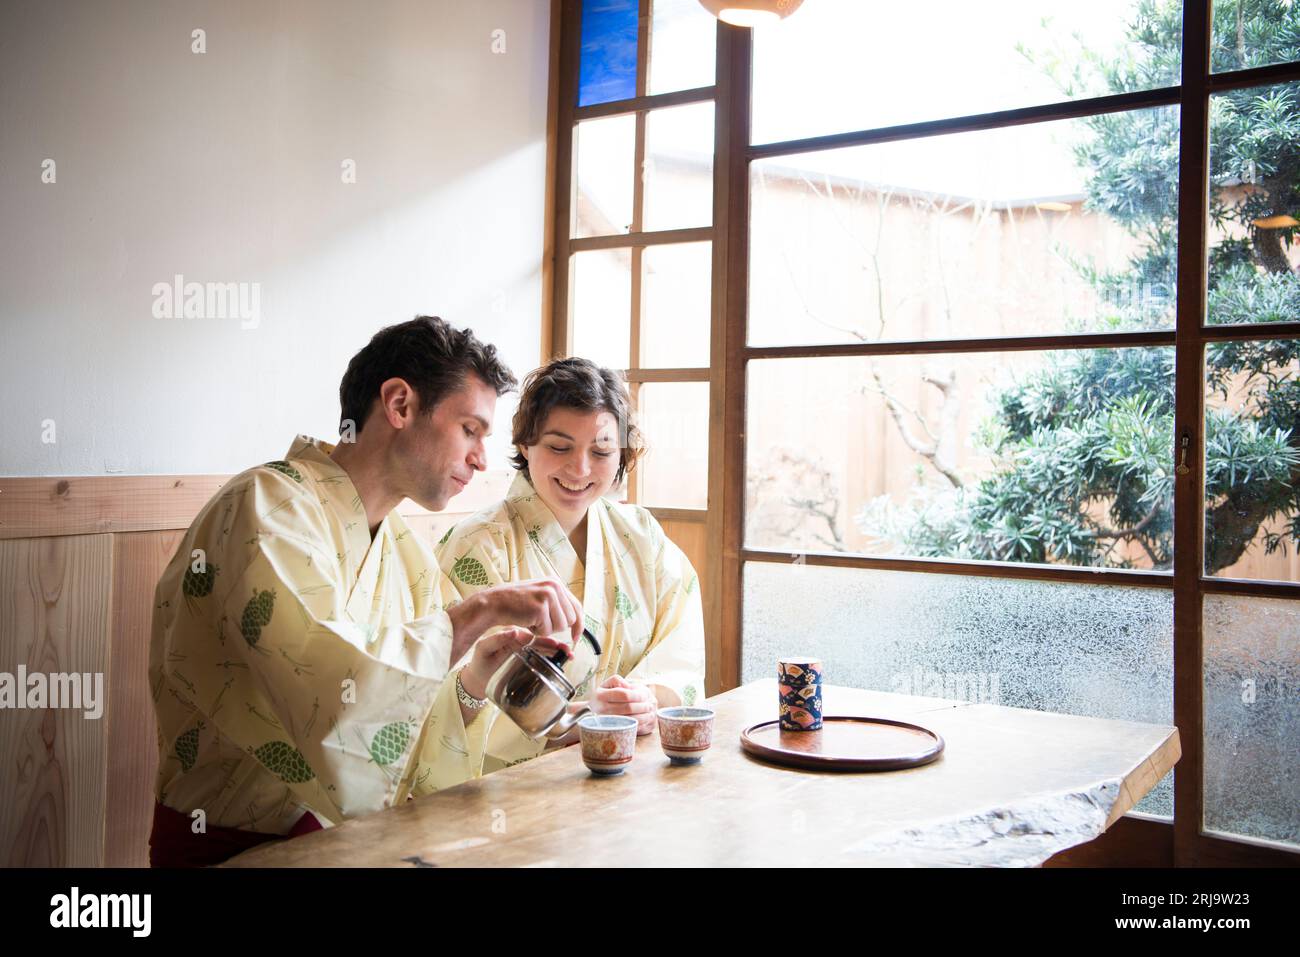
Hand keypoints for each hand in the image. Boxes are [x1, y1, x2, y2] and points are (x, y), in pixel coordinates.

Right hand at [447, 577, 581, 662]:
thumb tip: (576, 622)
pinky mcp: (541, 607)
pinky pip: (547, 630)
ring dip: (545, 629)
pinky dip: (536, 631)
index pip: (577, 607)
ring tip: (531, 619)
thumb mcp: (539, 597)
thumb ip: (557, 604)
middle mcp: (555, 586)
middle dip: (555, 627)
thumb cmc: (515, 604)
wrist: (493, 604)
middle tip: (538, 621)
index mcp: (556, 583)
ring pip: (560, 627)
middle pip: (570, 620)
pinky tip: (525, 620)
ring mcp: (548, 595)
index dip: (579, 625)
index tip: (575, 637)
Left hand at [458, 626, 568, 699]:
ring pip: (544, 649)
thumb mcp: (484, 649)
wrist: (476, 678)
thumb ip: (497, 639)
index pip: (533, 635)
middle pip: (542, 641)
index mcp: (513, 636)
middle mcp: (521, 642)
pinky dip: (552, 658)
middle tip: (568, 650)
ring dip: (557, 651)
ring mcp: (524, 651)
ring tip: (569, 655)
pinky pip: (541, 657)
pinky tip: (562, 660)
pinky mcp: (526, 661)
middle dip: (556, 644)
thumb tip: (514, 630)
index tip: (556, 643)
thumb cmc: (479, 663)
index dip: (545, 638)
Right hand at [590, 675, 656, 735]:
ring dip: (643, 716)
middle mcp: (601, 709)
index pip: (624, 694)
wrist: (587, 716)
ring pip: (629, 719)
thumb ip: (617, 681)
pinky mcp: (609, 731)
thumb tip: (627, 686)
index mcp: (601, 695)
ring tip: (649, 712)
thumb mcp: (605, 685)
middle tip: (649, 705)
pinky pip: (627, 728)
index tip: (645, 695)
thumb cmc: (600, 698)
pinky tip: (643, 721)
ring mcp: (605, 721)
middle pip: (628, 708)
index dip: (637, 695)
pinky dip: (638, 724)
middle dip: (642, 706)